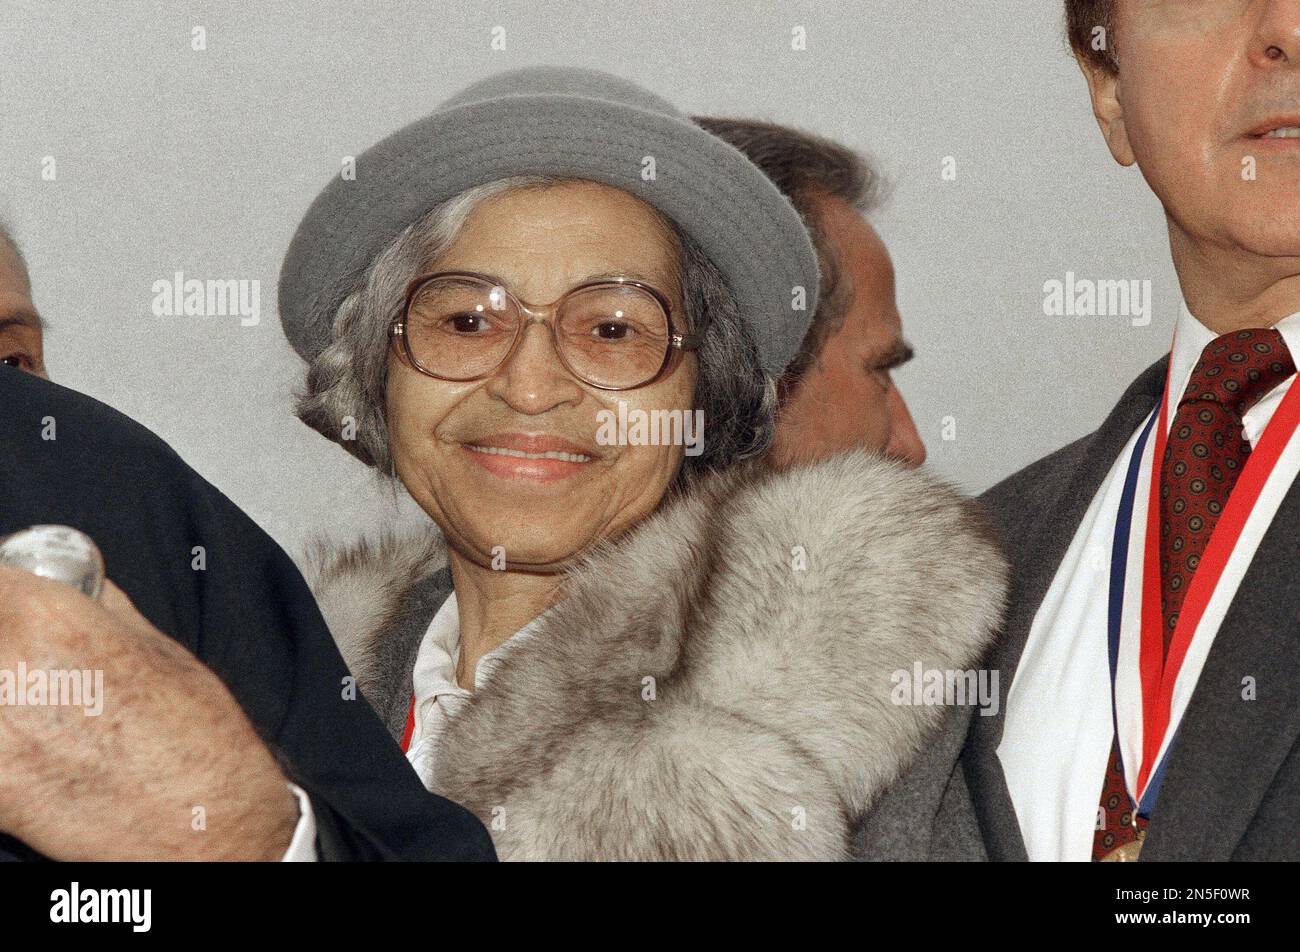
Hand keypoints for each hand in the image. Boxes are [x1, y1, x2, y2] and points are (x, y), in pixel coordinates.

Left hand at [0, 565, 298, 859]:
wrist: (204, 820)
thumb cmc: (195, 737)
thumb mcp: (155, 645)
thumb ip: (96, 607)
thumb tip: (69, 585)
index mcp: (51, 619)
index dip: (8, 591)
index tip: (15, 603)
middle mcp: (6, 668)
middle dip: (5, 645)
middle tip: (27, 662)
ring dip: (4, 689)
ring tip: (38, 708)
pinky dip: (5, 741)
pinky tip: (33, 748)